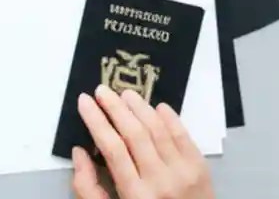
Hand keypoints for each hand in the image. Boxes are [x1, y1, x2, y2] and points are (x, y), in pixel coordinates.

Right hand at [71, 85, 213, 198]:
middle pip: (135, 134)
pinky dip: (169, 118)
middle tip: (101, 90)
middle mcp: (160, 181)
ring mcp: (183, 172)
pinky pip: (182, 135)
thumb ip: (89, 189)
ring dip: (140, 107)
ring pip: (158, 129)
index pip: (112, 148)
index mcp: (135, 195)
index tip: (84, 102)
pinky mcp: (199, 167)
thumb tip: (79, 152)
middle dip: (115, 108)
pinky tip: (157, 106)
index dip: (96, 121)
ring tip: (125, 94)